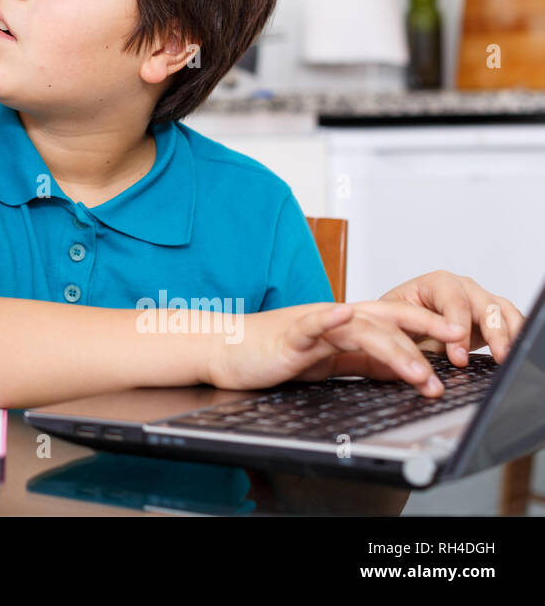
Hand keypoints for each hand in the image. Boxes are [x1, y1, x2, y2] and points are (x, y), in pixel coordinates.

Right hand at [207, 301, 466, 395]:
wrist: (226, 350)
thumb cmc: (272, 356)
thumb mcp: (326, 362)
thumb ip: (361, 361)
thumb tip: (402, 370)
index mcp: (344, 326)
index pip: (395, 321)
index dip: (429, 327)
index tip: (461, 341)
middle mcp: (334, 319)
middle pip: (387, 318)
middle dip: (426, 330)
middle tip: (458, 346)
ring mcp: (313, 326)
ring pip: (360, 330)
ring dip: (393, 349)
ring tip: (419, 372)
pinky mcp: (289, 336)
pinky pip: (311, 324)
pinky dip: (328, 318)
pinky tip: (343, 315)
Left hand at [379, 270, 524, 364]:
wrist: (404, 328)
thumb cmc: (396, 321)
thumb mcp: (393, 323)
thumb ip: (407, 332)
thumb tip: (418, 354)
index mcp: (435, 283)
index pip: (453, 301)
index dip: (458, 328)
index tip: (458, 356)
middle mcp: (461, 287)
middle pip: (484, 305)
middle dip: (492, 332)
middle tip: (495, 357)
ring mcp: (479, 300)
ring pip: (502, 312)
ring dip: (509, 334)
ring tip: (506, 357)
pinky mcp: (492, 316)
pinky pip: (511, 320)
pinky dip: (516, 335)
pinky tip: (514, 351)